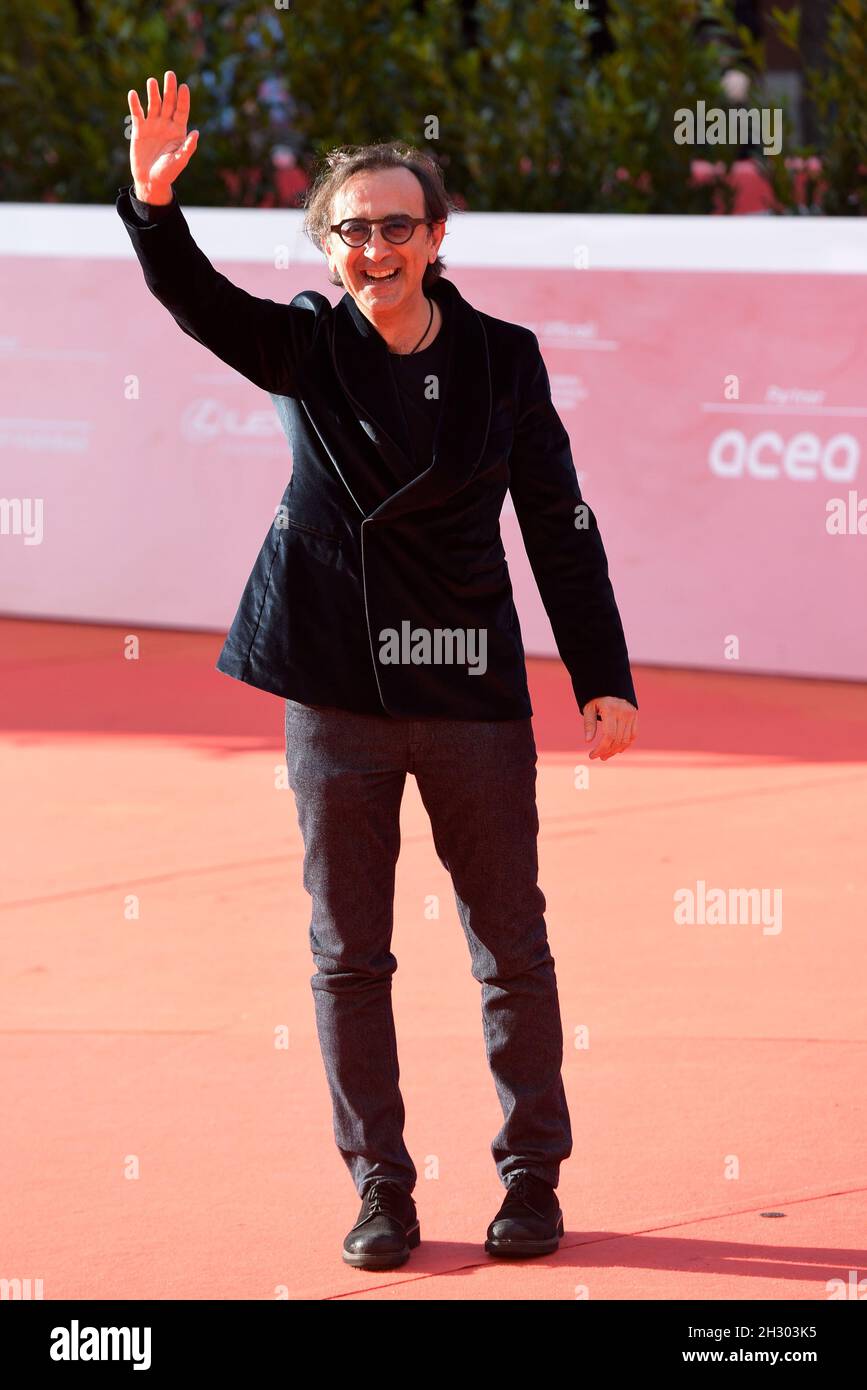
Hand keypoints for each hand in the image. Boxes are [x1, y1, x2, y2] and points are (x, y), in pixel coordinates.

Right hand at [127, 70, 198, 202]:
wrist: (150, 180)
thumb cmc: (168, 173)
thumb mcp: (180, 161)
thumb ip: (188, 148)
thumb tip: (196, 133)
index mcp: (178, 131)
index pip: (182, 111)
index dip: (183, 99)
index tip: (184, 86)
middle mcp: (166, 124)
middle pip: (168, 103)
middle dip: (169, 89)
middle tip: (170, 74)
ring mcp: (152, 125)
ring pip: (153, 104)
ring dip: (153, 93)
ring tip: (152, 81)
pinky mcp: (139, 129)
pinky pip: (137, 113)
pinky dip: (135, 104)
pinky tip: (133, 93)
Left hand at [583, 695, 636, 760]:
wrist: (610, 683)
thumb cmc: (596, 696)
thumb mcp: (589, 707)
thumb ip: (589, 724)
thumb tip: (588, 741)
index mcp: (610, 710)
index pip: (608, 736)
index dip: (601, 748)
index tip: (592, 755)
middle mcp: (623, 712)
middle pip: (617, 739)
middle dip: (607, 751)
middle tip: (599, 757)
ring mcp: (631, 714)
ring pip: (626, 739)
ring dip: (616, 750)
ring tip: (606, 755)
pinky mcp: (635, 715)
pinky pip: (633, 734)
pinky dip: (627, 744)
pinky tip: (618, 750)